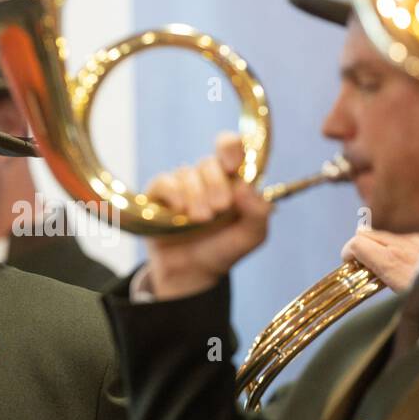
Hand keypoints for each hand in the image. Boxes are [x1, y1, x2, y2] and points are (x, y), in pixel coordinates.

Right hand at [143, 132, 272, 299]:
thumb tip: (245, 187)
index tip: (232, 167)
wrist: (193, 273)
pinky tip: (179, 211)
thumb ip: (259, 212)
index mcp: (232, 179)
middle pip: (209, 162)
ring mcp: (182, 183)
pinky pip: (164, 182)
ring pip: (187, 173)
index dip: (231, 148)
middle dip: (216, 186)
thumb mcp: (251, 236)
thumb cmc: (223, 249)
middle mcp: (207, 177)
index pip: (232, 146)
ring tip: (199, 220)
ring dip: (196, 197)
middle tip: (219, 210)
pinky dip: (173, 194)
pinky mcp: (159, 194)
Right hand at [341, 229, 418, 292]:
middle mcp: (402, 244)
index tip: (350, 262)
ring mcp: (416, 236)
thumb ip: (381, 274)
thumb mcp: (400, 294)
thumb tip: (367, 266)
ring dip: (379, 238)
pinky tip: (407, 250)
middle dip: (361, 244)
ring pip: (384, 226)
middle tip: (364, 260)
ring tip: (386, 255)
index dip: (348, 253)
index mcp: (391, 262)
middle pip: (365, 231)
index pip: (356, 244)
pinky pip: (405, 228)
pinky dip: (399, 235)